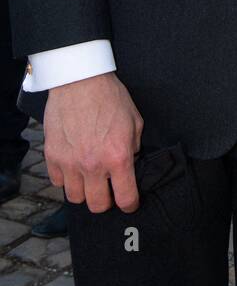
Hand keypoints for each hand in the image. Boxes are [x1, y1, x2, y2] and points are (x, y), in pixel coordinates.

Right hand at [44, 72, 143, 213]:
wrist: (80, 80)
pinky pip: (57, 182)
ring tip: (89, 179)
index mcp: (118, 157)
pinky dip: (66, 179)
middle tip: (108, 191)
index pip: (126, 198)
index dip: (130, 204)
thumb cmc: (109, 96)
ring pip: (75, 198)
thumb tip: (130, 163)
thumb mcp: (134, 121)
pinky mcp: (53, 156)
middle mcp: (93, 165)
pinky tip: (73, 167)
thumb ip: (134, 147)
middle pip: (98, 205)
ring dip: (84, 191)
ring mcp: (70, 162)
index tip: (129, 202)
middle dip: (106, 201)